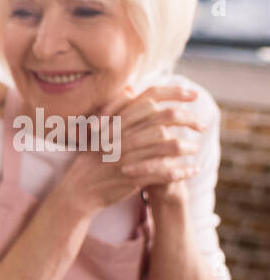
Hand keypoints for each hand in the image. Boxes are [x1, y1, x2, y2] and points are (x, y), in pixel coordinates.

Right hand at [56, 85, 203, 215]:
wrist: (79, 191)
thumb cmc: (91, 160)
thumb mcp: (99, 131)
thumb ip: (116, 111)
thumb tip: (132, 89)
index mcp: (117, 122)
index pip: (150, 98)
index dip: (175, 93)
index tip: (194, 95)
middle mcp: (123, 136)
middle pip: (165, 118)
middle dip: (189, 119)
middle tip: (201, 125)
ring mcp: (128, 156)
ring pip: (169, 145)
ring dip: (188, 147)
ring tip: (195, 149)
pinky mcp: (134, 177)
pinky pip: (166, 172)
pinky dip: (183, 171)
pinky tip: (194, 170)